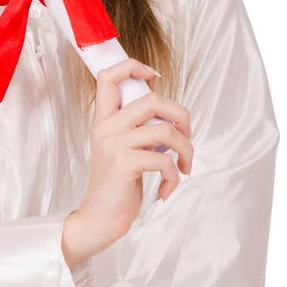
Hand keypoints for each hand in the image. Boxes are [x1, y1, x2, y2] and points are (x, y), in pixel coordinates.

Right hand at [61, 58, 192, 267]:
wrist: (100, 219)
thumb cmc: (116, 185)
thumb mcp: (121, 149)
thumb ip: (136, 129)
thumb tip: (170, 119)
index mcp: (104, 119)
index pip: (108, 77)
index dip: (132, 67)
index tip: (153, 75)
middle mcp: (107, 127)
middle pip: (152, 99)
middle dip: (181, 115)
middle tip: (187, 135)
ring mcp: (114, 144)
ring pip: (165, 130)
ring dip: (186, 150)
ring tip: (184, 167)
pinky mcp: (124, 163)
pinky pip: (164, 160)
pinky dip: (175, 176)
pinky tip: (167, 189)